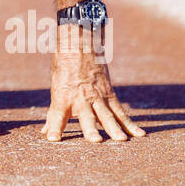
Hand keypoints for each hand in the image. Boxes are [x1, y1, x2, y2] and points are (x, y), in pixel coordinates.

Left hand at [42, 24, 144, 141]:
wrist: (79, 44)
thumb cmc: (63, 68)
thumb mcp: (55, 88)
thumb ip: (53, 114)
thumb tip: (45, 133)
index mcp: (62, 96)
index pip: (56, 115)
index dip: (54, 127)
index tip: (51, 139)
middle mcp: (80, 98)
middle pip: (86, 116)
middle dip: (90, 129)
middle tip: (95, 141)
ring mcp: (97, 96)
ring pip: (107, 115)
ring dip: (114, 128)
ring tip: (120, 140)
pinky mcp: (109, 94)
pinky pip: (120, 111)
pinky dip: (130, 124)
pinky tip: (139, 134)